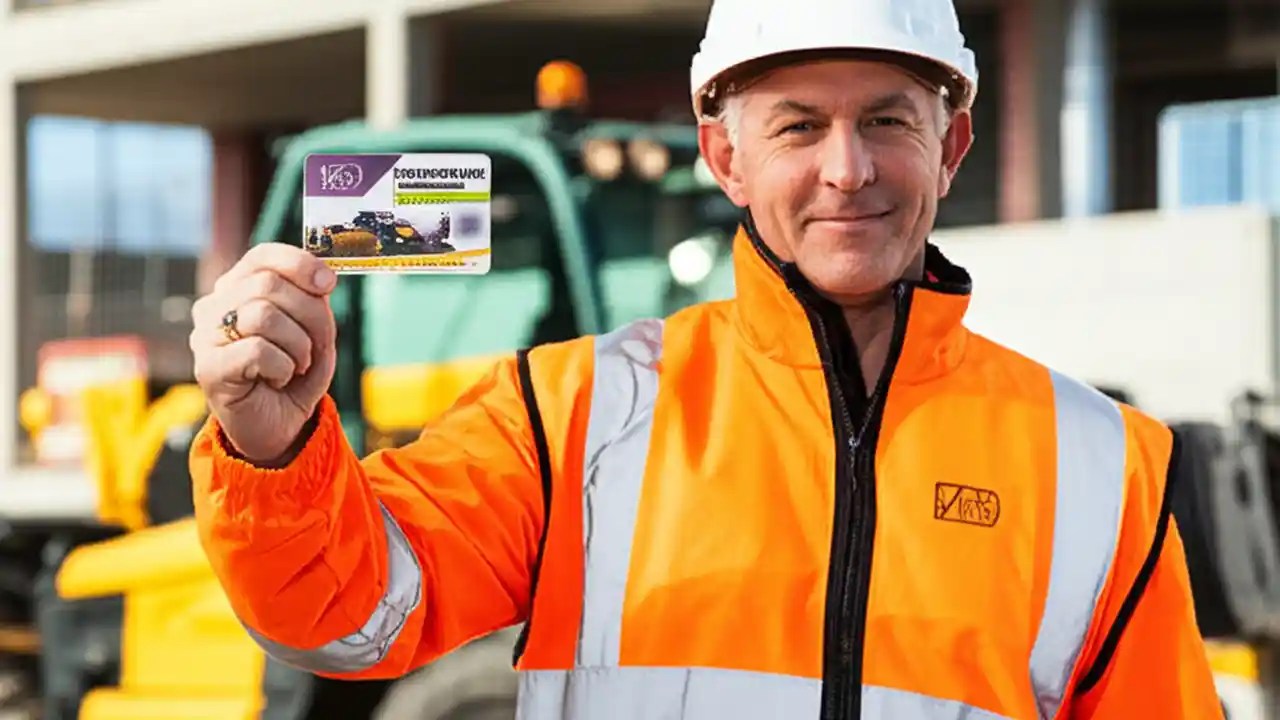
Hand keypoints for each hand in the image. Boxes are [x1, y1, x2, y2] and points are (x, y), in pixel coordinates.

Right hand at [190, 243, 338, 464]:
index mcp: (238, 289)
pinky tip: (278, 380)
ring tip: (297, 365)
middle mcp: (214, 307)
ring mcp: (205, 337)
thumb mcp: (314, 334)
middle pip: (268, 285)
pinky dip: (283, 367)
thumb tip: (323, 279)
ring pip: (263, 316)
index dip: (299, 263)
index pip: (262, 256)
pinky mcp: (207, 368)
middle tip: (318, 345)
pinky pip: (257, 350)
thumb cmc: (294, 376)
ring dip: (298, 345)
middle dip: (311, 316)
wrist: (278, 428)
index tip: (329, 284)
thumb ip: (315, 303)